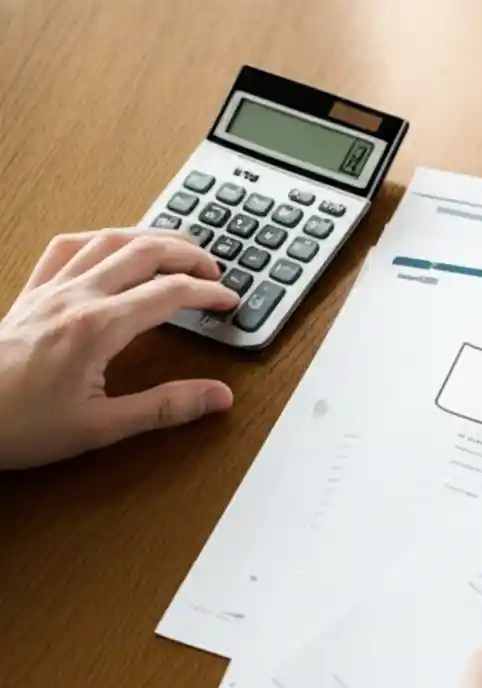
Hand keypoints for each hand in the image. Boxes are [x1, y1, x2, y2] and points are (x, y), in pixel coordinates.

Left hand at [0, 228, 239, 469]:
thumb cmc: (19, 426)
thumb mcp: (101, 427)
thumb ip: (165, 407)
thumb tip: (217, 396)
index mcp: (98, 327)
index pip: (170, 293)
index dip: (208, 293)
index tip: (229, 300)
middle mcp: (75, 297)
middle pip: (143, 251)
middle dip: (188, 254)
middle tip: (214, 270)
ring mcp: (50, 290)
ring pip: (107, 239)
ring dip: (150, 236)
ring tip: (177, 248)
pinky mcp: (31, 294)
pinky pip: (66, 247)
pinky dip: (99, 237)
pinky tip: (112, 244)